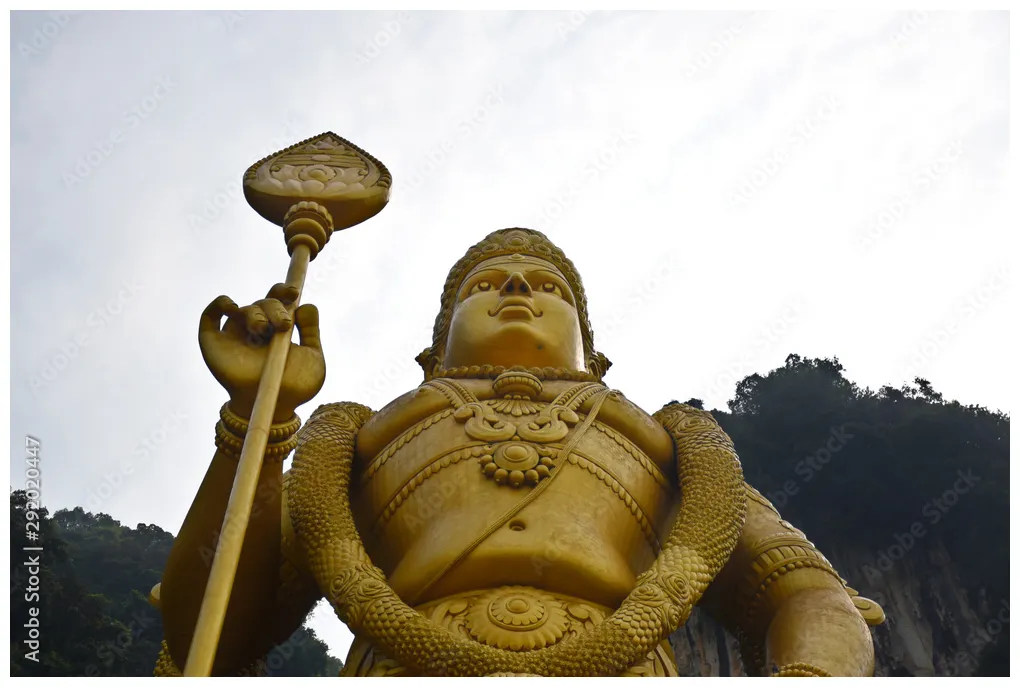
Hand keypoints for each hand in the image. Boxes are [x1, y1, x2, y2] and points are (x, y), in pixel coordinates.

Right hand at [199, 284, 324, 421]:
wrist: (275, 408)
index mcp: (278, 328)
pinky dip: (219, 304)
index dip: (283, 291)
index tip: (294, 293)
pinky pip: (210, 316)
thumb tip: (306, 304)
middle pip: (263, 303)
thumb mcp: (312, 357)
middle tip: (283, 325)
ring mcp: (235, 335)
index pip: (278, 300)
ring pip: (244, 309)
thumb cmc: (296, 387)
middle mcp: (256, 328)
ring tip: (263, 330)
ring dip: (256, 314)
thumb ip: (311, 331)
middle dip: (275, 307)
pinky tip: (232, 306)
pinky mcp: (214, 343)